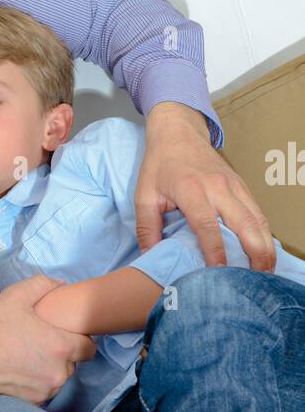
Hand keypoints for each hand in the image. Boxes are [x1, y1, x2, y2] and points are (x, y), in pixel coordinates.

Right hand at [0, 275, 95, 401]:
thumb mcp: (17, 294)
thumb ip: (45, 285)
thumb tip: (62, 285)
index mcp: (61, 346)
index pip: (90, 348)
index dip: (81, 340)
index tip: (67, 336)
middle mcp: (58, 371)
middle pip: (74, 364)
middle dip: (64, 355)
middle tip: (44, 344)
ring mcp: (45, 389)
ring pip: (59, 379)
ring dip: (51, 369)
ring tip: (31, 357)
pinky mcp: (32, 400)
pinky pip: (44, 390)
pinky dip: (37, 382)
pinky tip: (21, 370)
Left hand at [137, 102, 275, 269]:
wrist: (178, 132)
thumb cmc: (160, 166)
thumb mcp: (144, 196)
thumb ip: (147, 228)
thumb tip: (151, 257)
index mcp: (192, 190)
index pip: (207, 225)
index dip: (215, 251)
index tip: (219, 273)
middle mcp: (218, 187)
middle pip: (244, 223)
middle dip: (254, 253)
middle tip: (256, 279)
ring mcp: (235, 185)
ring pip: (257, 219)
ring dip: (265, 246)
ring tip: (265, 271)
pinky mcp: (242, 185)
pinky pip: (258, 212)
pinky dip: (264, 233)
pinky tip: (264, 252)